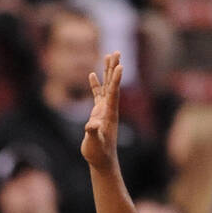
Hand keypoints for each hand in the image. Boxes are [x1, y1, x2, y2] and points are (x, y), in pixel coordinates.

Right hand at [81, 51, 122, 173]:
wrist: (102, 160)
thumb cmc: (98, 153)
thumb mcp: (94, 144)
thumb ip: (92, 134)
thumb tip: (90, 125)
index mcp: (109, 114)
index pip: (113, 93)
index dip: (116, 80)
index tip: (120, 65)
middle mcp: (109, 108)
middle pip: (112, 84)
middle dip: (114, 68)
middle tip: (116, 52)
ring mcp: (104, 109)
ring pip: (106, 86)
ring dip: (107, 71)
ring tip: (108, 56)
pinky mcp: (98, 113)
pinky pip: (97, 94)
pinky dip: (95, 84)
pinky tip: (92, 74)